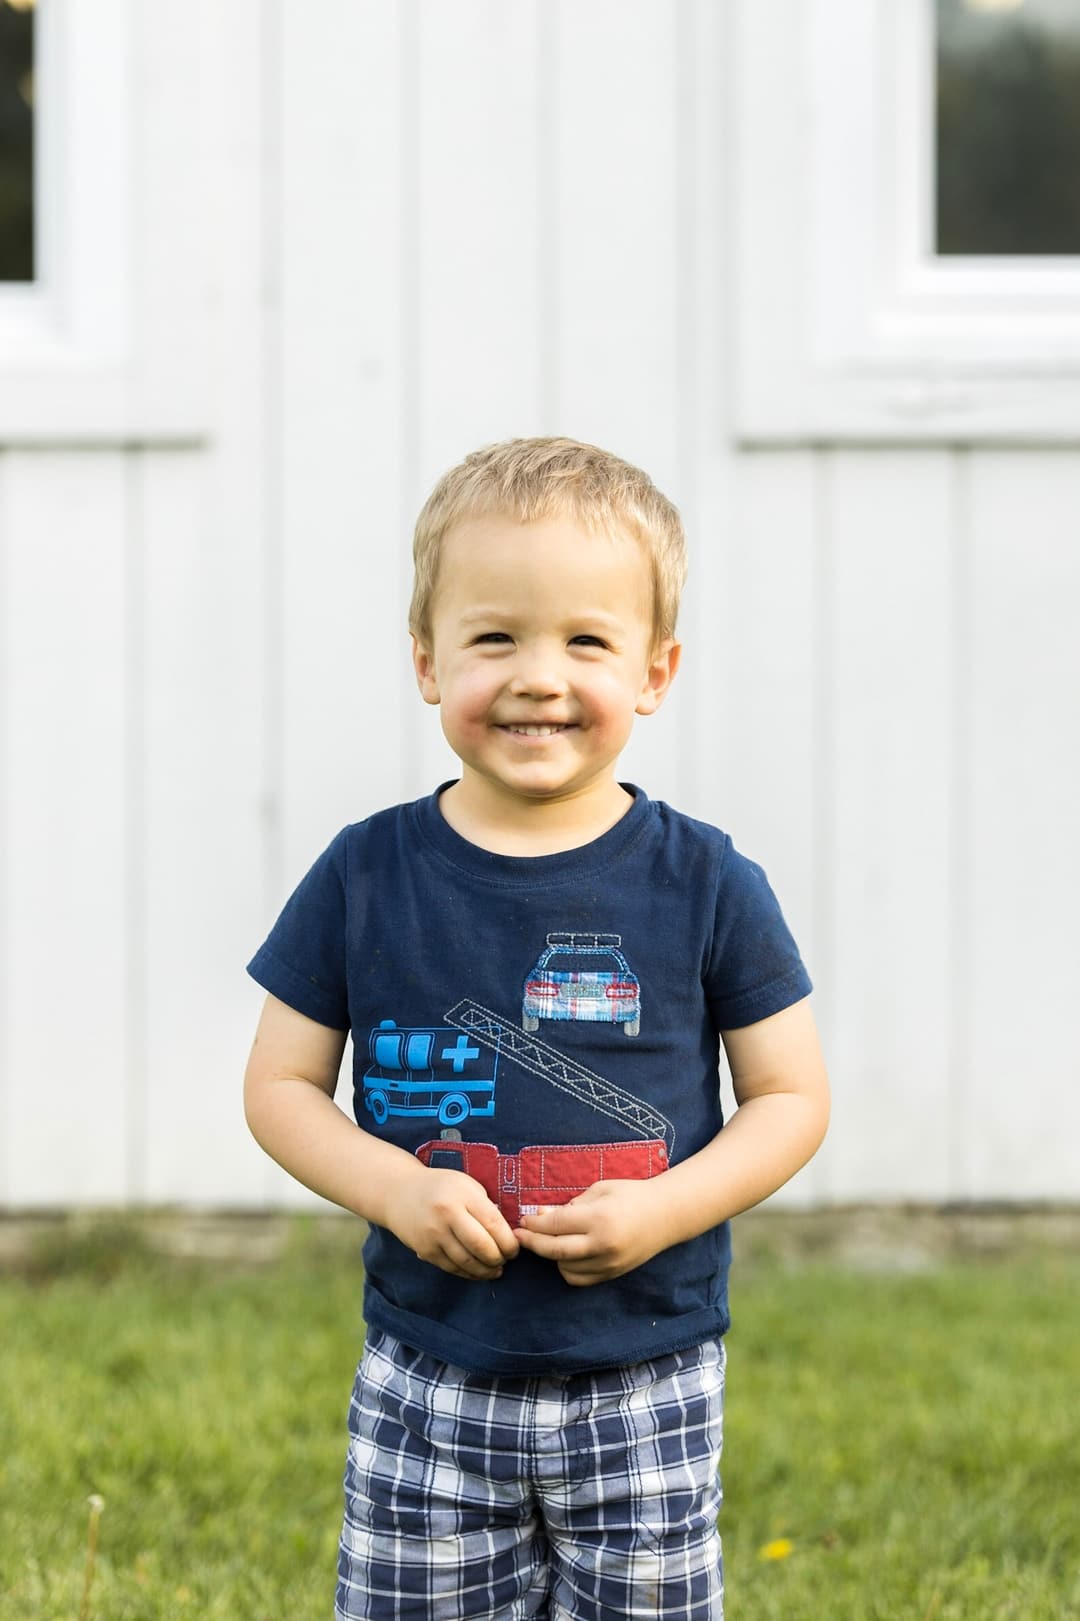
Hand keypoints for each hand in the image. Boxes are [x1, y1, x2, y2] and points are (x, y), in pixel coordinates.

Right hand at [384, 1166, 519, 1280]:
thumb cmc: (442, 1187)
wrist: (399, 1192)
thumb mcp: (467, 1185)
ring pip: (467, 1262)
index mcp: (463, 1195)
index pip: (494, 1225)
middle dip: (500, 1258)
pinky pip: (452, 1268)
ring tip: (496, 1270)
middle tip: (506, 1259)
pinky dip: (469, 1273)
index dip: (509, 1242)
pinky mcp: (425, 1250)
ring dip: (486, 1271)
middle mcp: (447, 1215)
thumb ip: (486, 1206)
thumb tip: (508, 1234)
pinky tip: (478, 1271)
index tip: (515, 1248)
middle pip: (482, 1247)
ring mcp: (434, 1234)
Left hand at [514, 1179, 670, 1286]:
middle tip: (520, 1236)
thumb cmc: (632, 1195)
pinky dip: (567, 1268)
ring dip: (552, 1256)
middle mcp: (602, 1244)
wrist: (667, 1215)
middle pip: (555, 1250)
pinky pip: (579, 1279)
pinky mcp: (612, 1274)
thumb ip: (570, 1205)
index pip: (556, 1224)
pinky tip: (566, 1255)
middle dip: (533, 1243)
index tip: (522, 1221)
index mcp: (599, 1218)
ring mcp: (608, 1263)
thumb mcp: (600, 1190)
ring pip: (564, 1267)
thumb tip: (540, 1216)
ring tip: (550, 1240)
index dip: (534, 1224)